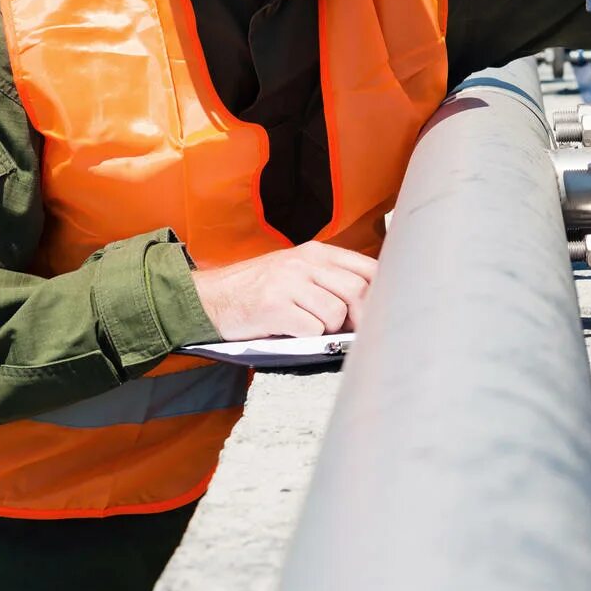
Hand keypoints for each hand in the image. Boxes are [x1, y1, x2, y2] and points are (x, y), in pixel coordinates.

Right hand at [190, 242, 375, 340]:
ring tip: (310, 328)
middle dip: (359, 318)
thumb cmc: (258, 288)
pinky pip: (312, 329)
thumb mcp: (296, 270)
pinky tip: (292, 332)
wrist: (210, 297)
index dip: (379, 294)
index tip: (375, 312)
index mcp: (316, 252)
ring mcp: (288, 283)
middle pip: (357, 291)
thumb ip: (331, 278)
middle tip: (346, 330)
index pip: (368, 268)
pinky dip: (308, 338)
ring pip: (336, 313)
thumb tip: (371, 304)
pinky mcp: (274, 307)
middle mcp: (304, 263)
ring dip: (330, 330)